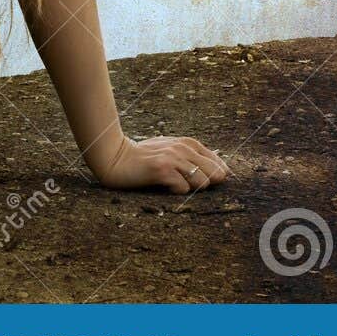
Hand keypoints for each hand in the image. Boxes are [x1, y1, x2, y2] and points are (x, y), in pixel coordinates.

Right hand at [90, 135, 229, 193]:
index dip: (214, 177)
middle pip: (216, 174)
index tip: (199, 181)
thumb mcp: (171, 151)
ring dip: (190, 189)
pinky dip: (176, 192)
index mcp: (188, 143)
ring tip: (173, 184)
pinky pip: (183, 189)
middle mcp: (183, 148)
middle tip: (186, 184)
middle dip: (206, 184)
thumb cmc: (144, 158)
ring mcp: (173, 158)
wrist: (115, 157)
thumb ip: (193, 158)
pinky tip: (163, 186)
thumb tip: (221, 173)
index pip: (219, 164)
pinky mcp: (162, 169)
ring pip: (202, 183)